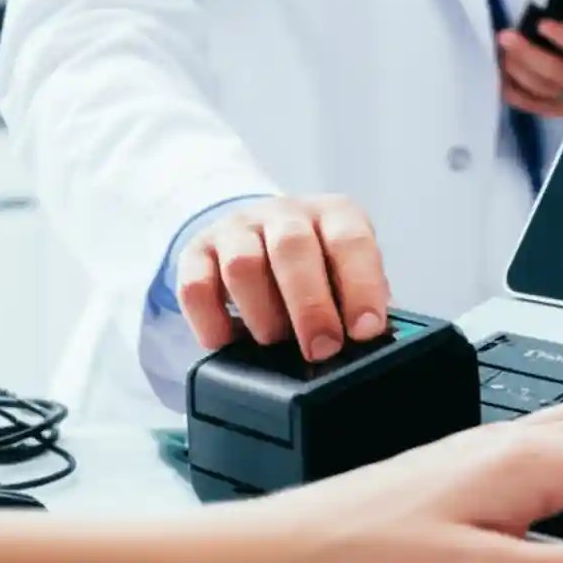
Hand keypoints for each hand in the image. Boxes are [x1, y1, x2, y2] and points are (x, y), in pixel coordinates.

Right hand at [175, 195, 390, 362]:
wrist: (260, 237)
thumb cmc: (318, 266)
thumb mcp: (348, 272)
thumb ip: (358, 298)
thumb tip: (366, 337)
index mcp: (334, 214)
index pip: (350, 241)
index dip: (360, 287)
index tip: (364, 330)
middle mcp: (285, 213)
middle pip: (292, 249)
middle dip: (310, 306)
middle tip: (321, 349)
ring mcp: (238, 228)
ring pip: (242, 264)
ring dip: (262, 313)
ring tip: (275, 341)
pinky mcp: (198, 250)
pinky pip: (195, 285)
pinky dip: (210, 320)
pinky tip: (226, 341)